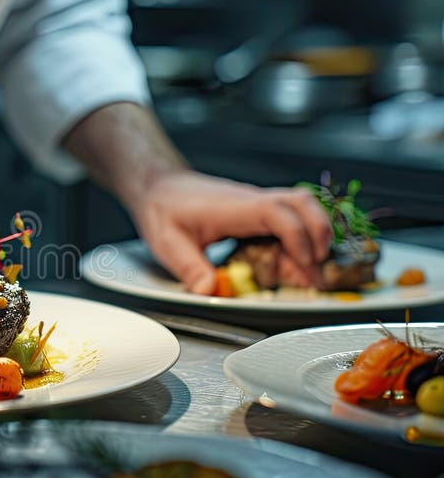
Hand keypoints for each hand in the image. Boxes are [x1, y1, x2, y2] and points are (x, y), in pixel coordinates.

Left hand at [131, 170, 332, 293]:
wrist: (158, 187)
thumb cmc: (164, 209)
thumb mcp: (168, 243)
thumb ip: (190, 267)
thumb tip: (209, 289)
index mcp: (235, 207)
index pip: (278, 213)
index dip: (298, 238)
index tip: (304, 264)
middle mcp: (252, 201)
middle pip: (302, 204)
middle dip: (319, 234)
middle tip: (319, 269)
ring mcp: (255, 205)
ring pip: (300, 208)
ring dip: (312, 236)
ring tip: (310, 270)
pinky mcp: (254, 212)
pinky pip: (286, 219)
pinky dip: (297, 239)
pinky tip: (290, 263)